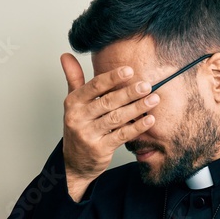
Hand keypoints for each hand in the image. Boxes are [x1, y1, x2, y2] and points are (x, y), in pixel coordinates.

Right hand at [59, 53, 159, 182]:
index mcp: (73, 103)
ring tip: (153, 99)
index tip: (130, 70)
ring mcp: (88, 135)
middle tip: (146, 85)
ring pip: (116, 118)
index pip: (94, 86)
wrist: (75, 162)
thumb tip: (66, 55)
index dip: (112, 78)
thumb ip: (74, 79)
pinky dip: (137, 127)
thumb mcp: (73, 103)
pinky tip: (149, 119)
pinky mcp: (100, 149)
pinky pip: (121, 135)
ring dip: (137, 108)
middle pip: (107, 102)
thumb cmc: (79, 128)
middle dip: (129, 93)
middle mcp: (78, 118)